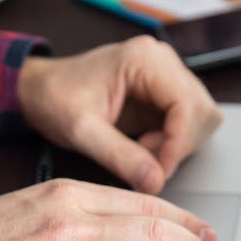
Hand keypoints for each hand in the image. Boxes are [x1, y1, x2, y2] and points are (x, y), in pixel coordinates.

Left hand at [18, 36, 222, 193]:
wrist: (41, 92)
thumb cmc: (54, 97)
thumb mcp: (81, 130)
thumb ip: (119, 156)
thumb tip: (155, 181)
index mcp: (145, 59)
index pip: (187, 104)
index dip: (179, 143)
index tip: (160, 171)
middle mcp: (163, 63)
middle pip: (200, 113)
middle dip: (177, 146)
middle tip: (145, 163)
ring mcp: (167, 79)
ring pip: (199, 122)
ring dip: (175, 147)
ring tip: (139, 152)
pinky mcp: (165, 97)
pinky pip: (186, 128)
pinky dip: (170, 146)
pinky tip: (143, 147)